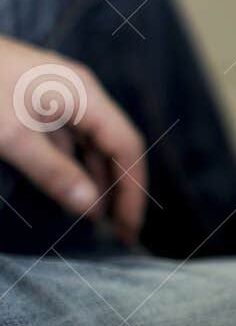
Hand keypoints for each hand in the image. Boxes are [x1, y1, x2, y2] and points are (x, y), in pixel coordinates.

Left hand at [0, 37, 145, 240]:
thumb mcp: (11, 137)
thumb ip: (53, 172)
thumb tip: (92, 208)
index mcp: (85, 95)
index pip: (127, 145)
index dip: (133, 187)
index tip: (129, 227)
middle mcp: (80, 93)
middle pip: (113, 144)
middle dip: (119, 187)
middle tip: (117, 232)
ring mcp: (58, 96)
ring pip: (89, 143)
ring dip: (96, 179)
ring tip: (94, 219)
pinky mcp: (38, 102)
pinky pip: (67, 139)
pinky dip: (73, 166)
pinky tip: (67, 189)